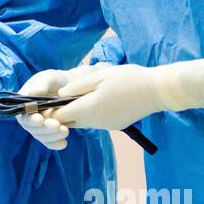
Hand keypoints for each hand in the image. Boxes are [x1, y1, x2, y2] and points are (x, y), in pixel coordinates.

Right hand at [14, 67, 83, 150]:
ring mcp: (37, 126)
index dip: (31, 119)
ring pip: (40, 136)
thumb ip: (41, 84)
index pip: (23, 114)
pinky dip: (55, 144)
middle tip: (57, 126)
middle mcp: (27, 116)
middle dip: (44, 129)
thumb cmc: (55, 81)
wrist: (68, 88)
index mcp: (22, 103)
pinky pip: (48, 141)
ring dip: (51, 136)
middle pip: (31, 127)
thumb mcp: (48, 78)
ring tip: (65, 131)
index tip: (40, 119)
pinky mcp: (47, 132)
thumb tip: (33, 92)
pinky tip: (63, 144)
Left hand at [55, 55, 203, 129]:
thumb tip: (60, 95)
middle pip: (69, 122)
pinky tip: (99, 100)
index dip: (50, 111)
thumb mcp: (99, 76)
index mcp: (88, 109)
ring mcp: (105, 126)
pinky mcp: (115, 126)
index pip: (59, 117)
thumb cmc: (128, 79)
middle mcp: (95, 122)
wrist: (156, 91)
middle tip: (62, 97)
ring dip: (78, 112)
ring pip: (83, 122)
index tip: (47, 100)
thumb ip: (77, 87)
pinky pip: (96, 122)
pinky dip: (92, 113)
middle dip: (62, 113)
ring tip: (81, 95)